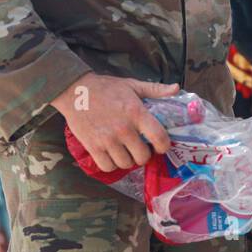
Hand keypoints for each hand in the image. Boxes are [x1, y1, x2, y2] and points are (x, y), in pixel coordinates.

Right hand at [52, 73, 178, 171]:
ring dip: (128, 161)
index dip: (164, 146)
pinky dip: (111, 164)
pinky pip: (107, 167)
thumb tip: (176, 88)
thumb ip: (155, 89)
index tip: (161, 146)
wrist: (75, 91)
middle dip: (144, 155)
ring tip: (126, 152)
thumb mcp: (132, 85)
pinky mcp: (93, 147)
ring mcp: (107, 140)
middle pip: (142, 157)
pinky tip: (112, 156)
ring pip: (126, 164)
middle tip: (141, 149)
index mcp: (136, 113)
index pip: (159, 138)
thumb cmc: (105, 88)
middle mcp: (124, 129)